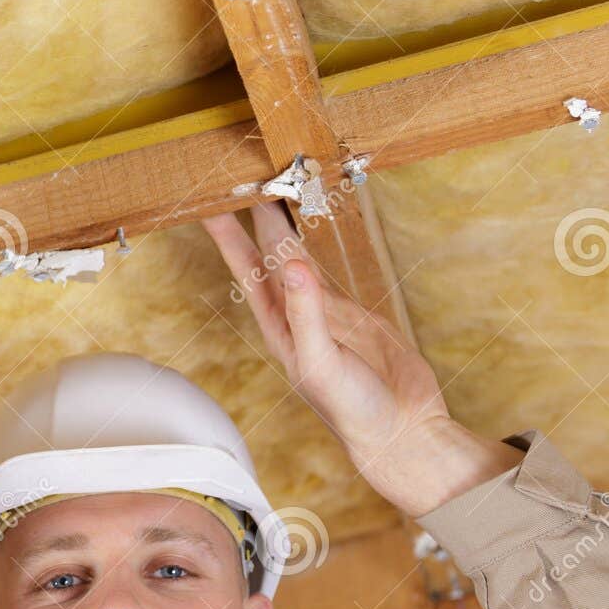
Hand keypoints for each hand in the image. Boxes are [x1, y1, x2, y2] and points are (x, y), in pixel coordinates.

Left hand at [204, 202, 521, 516]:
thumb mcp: (323, 364)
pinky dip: (316, 243)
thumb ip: (309, 316)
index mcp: (278, 327)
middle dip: (253, 219)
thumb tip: (294, 268)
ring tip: (269, 189)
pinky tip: (306, 228)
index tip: (209, 204)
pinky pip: (327, 267)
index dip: (227, 237)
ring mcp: (323, 310)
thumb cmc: (353, 410)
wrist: (399, 430)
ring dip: (282, 225)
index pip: (246, 271)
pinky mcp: (352, 311)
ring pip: (296, 256)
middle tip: (241, 178)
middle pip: (267, 256)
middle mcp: (294, 315)